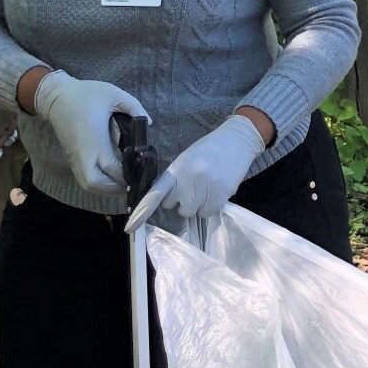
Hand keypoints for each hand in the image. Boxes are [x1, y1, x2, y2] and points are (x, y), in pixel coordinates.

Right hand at [32, 70, 148, 194]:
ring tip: (124, 184)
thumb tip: (149, 122)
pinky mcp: (72, 158)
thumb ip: (134, 107)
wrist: (57, 96)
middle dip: (114, 189)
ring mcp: (76, 158)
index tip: (142, 173)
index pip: (111, 167)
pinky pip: (83, 179)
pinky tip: (110, 180)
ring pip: (88, 184)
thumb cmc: (86, 94)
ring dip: (105, 189)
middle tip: (133, 183)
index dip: (126, 175)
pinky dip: (97, 185)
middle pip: (96, 183)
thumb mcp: (114, 94)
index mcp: (95, 140)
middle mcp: (84, 154)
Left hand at [126, 113, 265, 231]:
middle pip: (173, 206)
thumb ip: (176, 179)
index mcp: (176, 170)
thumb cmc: (209, 150)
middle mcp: (187, 181)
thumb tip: (168, 199)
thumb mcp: (186, 160)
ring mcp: (203, 190)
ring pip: (190, 212)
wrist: (236, 140)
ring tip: (207, 186)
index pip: (155, 193)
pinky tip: (216, 190)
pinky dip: (211, 205)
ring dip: (197, 204)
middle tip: (193, 185)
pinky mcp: (218, 196)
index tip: (131, 227)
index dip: (142, 211)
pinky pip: (206, 212)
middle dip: (180, 199)